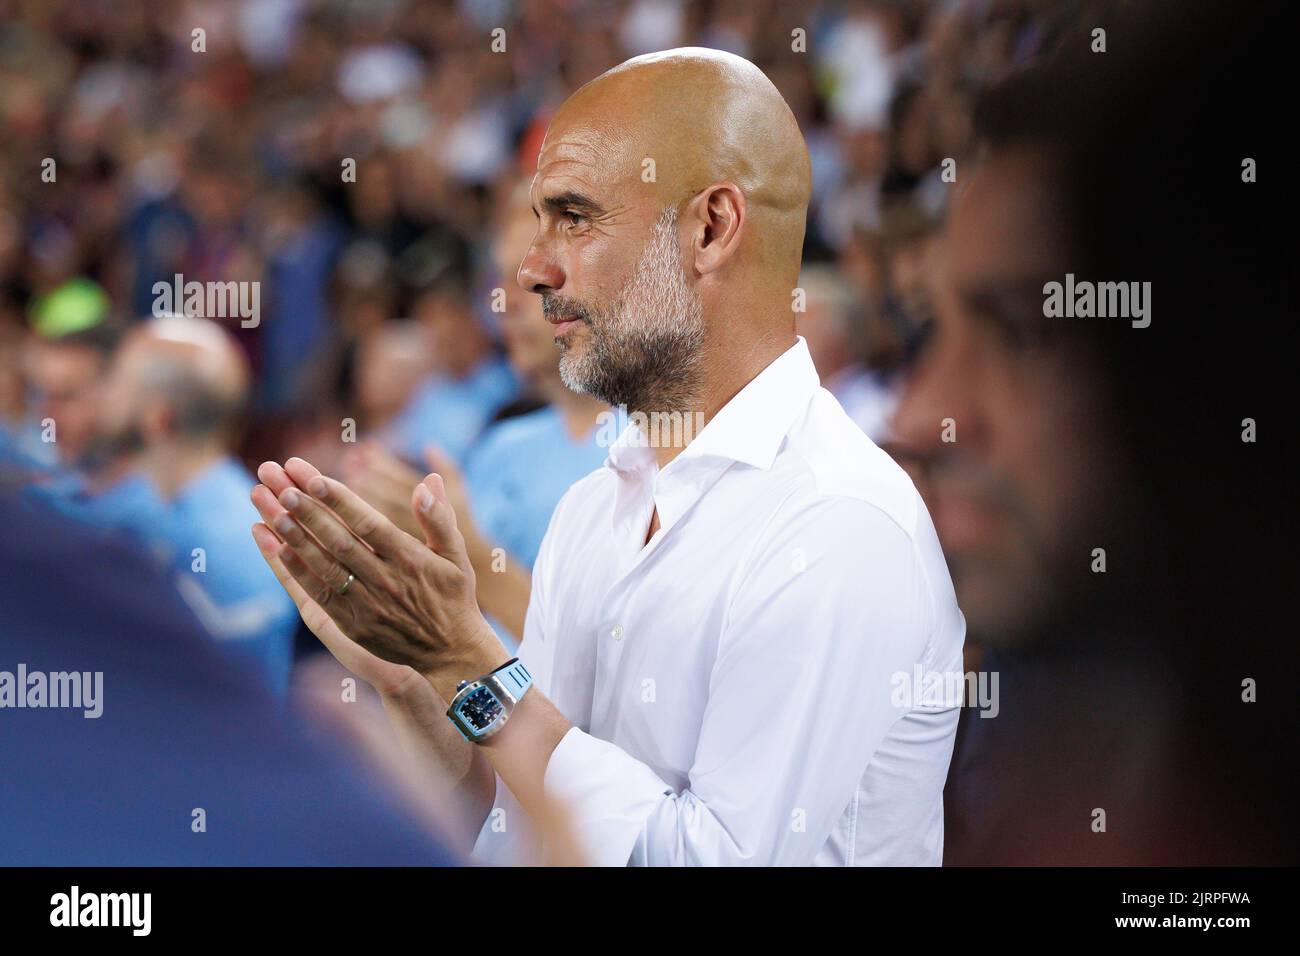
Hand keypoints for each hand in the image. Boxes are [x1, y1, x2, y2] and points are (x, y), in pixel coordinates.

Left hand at [250, 456, 504, 691]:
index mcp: (410, 559)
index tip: (313, 477)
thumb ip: (440, 518)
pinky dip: (298, 571)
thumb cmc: (454, 597)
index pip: (368, 523)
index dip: (339, 500)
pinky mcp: (353, 624)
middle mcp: (386, 581)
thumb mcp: (458, 556)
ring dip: (295, 538)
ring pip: (324, 566)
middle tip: (280, 484)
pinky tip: (278, 548)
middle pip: (339, 540)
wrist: (450, 653)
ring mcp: (367, 604)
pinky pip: (319, 594)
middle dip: (307, 511)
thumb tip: (428, 482)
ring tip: (271, 510)